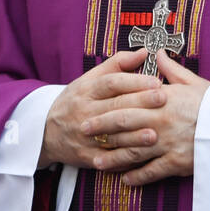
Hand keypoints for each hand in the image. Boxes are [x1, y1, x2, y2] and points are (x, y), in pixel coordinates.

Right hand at [39, 49, 163, 168]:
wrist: (46, 131)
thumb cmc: (76, 100)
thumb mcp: (90, 79)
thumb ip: (118, 64)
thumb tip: (145, 52)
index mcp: (86, 90)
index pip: (111, 83)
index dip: (134, 81)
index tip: (156, 82)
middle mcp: (85, 111)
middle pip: (115, 106)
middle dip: (140, 103)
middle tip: (163, 99)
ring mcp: (85, 135)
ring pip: (112, 135)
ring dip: (134, 135)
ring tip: (155, 132)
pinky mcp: (88, 156)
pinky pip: (109, 158)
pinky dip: (126, 157)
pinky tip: (142, 155)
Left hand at [79, 51, 209, 185]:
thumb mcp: (192, 81)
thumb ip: (170, 69)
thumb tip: (156, 53)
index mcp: (161, 100)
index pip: (126, 103)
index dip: (106, 107)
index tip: (90, 110)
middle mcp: (160, 121)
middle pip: (123, 126)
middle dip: (101, 129)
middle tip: (83, 132)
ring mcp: (167, 143)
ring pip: (132, 151)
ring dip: (113, 158)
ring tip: (97, 162)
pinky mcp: (177, 162)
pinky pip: (152, 172)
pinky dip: (137, 177)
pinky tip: (125, 180)